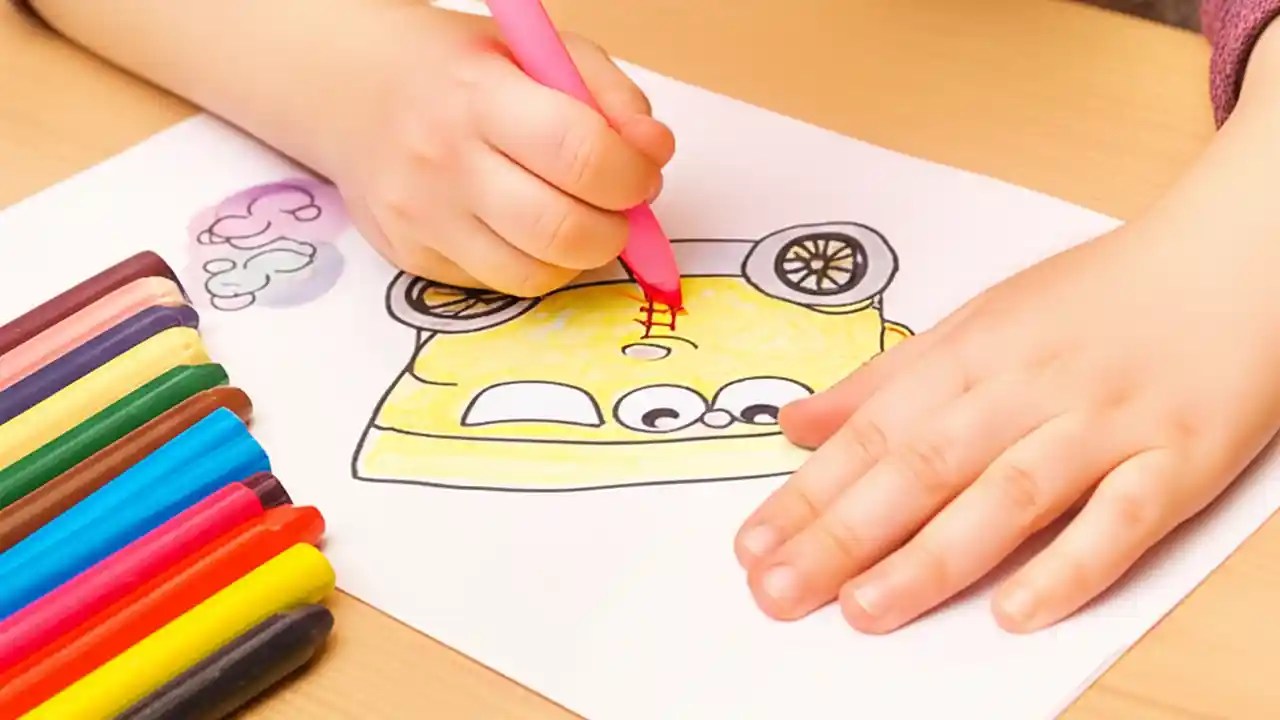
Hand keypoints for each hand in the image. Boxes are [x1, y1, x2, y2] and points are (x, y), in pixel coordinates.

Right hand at [337, 8, 674, 295]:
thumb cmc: (460, 68)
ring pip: (534, 275)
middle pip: (562, 230)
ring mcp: (422, 218)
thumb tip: (654, 155)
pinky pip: (497, 286)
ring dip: (578, 257)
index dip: (632, 175)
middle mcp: (444, 160)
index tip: (641, 173)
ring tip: (577, 220)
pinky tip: (525, 230)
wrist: (350, 90)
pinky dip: (531, 266)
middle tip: (619, 210)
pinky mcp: (411, 259)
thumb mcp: (538, 50)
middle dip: (616, 230)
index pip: (581, 153)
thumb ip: (610, 96)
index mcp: (480, 93)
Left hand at [732, 222, 1279, 632]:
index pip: (873, 433)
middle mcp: (1029, 388)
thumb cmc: (1101, 295)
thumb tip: (797, 425)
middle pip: (922, 467)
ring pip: (1007, 496)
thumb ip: (887, 380)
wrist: (1236, 257)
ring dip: (931, 557)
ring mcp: (1104, 424)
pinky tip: (1012, 611)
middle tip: (778, 592)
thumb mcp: (981, 320)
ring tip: (863, 608)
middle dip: (843, 534)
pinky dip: (1069, 567)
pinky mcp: (1178, 459)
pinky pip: (1121, 520)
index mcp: (974, 353)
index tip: (753, 544)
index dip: (809, 492)